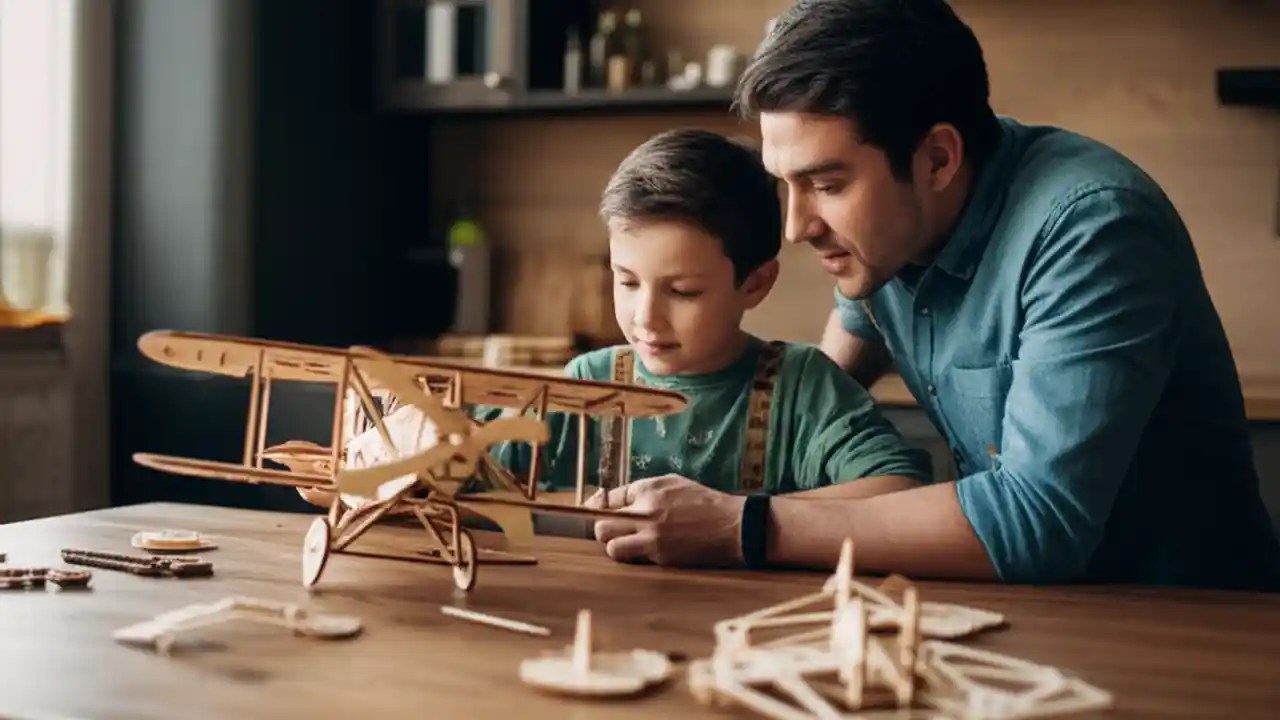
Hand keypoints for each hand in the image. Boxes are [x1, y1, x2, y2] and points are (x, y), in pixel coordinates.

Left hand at [584, 474, 745, 566]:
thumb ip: (643, 492)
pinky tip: (648, 550)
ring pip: (612, 548)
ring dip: (616, 547)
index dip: (600, 506)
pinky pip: (634, 559)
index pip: (609, 499)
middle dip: (604, 529)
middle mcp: (646, 513)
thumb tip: (613, 500)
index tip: (597, 510)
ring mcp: (652, 538)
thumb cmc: (704, 503)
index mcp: (649, 490)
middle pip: (601, 525)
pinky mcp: (661, 557)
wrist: (733, 527)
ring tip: (628, 544)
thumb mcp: (673, 484)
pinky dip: (636, 556)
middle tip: (614, 531)